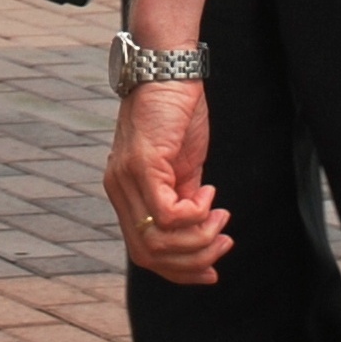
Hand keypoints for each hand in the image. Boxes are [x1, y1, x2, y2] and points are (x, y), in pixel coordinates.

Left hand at [103, 80, 230, 284]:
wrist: (167, 69)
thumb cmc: (176, 114)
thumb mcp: (181, 166)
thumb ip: (184, 197)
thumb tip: (200, 231)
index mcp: (125, 193)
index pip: (143, 255)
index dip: (179, 272)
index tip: (212, 269)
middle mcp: (118, 189)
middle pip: (148, 257)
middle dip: (192, 261)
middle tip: (222, 241)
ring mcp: (126, 178)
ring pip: (157, 241)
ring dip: (198, 238)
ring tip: (219, 218)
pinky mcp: (142, 164)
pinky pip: (165, 214)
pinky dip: (193, 214)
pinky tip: (209, 194)